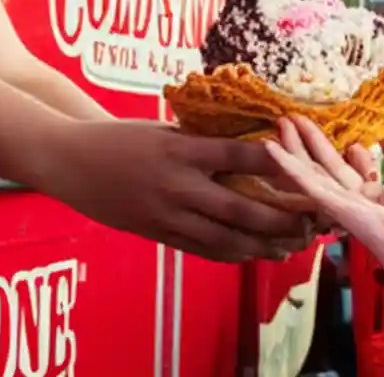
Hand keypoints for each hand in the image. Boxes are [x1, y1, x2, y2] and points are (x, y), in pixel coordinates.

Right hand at [41, 119, 314, 262]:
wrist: (71, 162)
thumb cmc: (122, 139)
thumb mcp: (164, 131)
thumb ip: (204, 142)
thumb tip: (256, 146)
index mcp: (179, 151)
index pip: (237, 155)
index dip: (275, 160)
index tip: (304, 161)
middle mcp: (175, 186)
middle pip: (240, 208)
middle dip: (281, 218)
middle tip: (311, 218)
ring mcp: (166, 215)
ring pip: (226, 238)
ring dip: (265, 244)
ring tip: (293, 243)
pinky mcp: (158, 234)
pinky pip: (204, 250)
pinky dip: (235, 253)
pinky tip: (256, 251)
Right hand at [262, 114, 383, 267]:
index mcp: (371, 196)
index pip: (354, 168)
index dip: (349, 149)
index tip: (346, 131)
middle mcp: (351, 199)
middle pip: (326, 164)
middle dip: (311, 140)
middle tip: (295, 118)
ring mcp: (337, 201)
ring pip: (310, 169)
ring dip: (294, 146)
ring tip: (280, 122)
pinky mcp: (330, 203)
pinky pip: (306, 181)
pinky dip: (287, 164)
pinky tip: (271, 148)